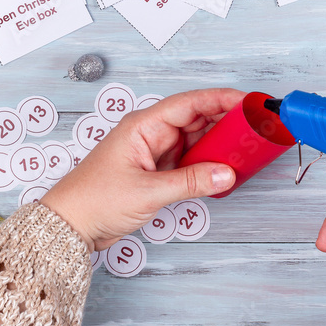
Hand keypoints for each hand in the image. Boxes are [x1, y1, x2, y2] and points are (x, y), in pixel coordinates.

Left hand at [41, 88, 244, 251]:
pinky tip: (225, 168)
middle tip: (255, 125)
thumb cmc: (94, 200)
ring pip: (196, 140)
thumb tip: (227, 173)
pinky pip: (190, 161)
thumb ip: (191, 182)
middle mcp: (151, 134)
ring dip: (219, 144)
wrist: (70, 226)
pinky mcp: (157, 172)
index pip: (189, 103)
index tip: (246, 101)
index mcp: (143, 126)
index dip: (220, 99)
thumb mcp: (147, 191)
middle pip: (196, 119)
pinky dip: (208, 164)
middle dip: (226, 121)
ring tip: (247, 146)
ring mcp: (155, 153)